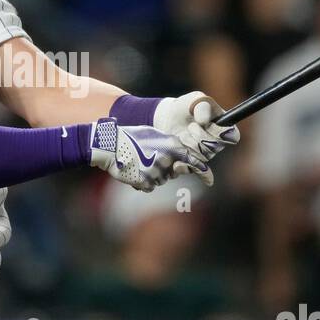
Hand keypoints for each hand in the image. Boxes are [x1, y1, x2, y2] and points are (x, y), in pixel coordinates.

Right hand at [88, 118, 210, 191]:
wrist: (109, 145)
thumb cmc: (130, 137)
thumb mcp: (153, 133)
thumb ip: (169, 144)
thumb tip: (180, 153)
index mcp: (172, 146)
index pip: (193, 161)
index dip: (203, 173)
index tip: (210, 181)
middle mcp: (167, 159)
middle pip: (173, 173)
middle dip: (164, 170)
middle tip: (148, 160)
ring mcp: (156, 172)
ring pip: (160, 180)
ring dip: (152, 175)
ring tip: (138, 163)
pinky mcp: (145, 182)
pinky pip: (149, 186)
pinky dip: (142, 181)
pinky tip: (133, 170)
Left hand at [154, 91, 240, 164]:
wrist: (168, 117)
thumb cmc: (186, 106)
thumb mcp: (195, 99)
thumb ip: (202, 107)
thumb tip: (203, 121)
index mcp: (224, 127)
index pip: (232, 136)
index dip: (220, 133)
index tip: (207, 124)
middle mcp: (217, 144)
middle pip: (214, 148)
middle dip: (199, 137)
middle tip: (190, 126)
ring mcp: (204, 155)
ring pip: (202, 158)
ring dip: (189, 146)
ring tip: (181, 135)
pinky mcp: (191, 163)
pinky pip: (191, 170)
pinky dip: (184, 166)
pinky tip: (177, 162)